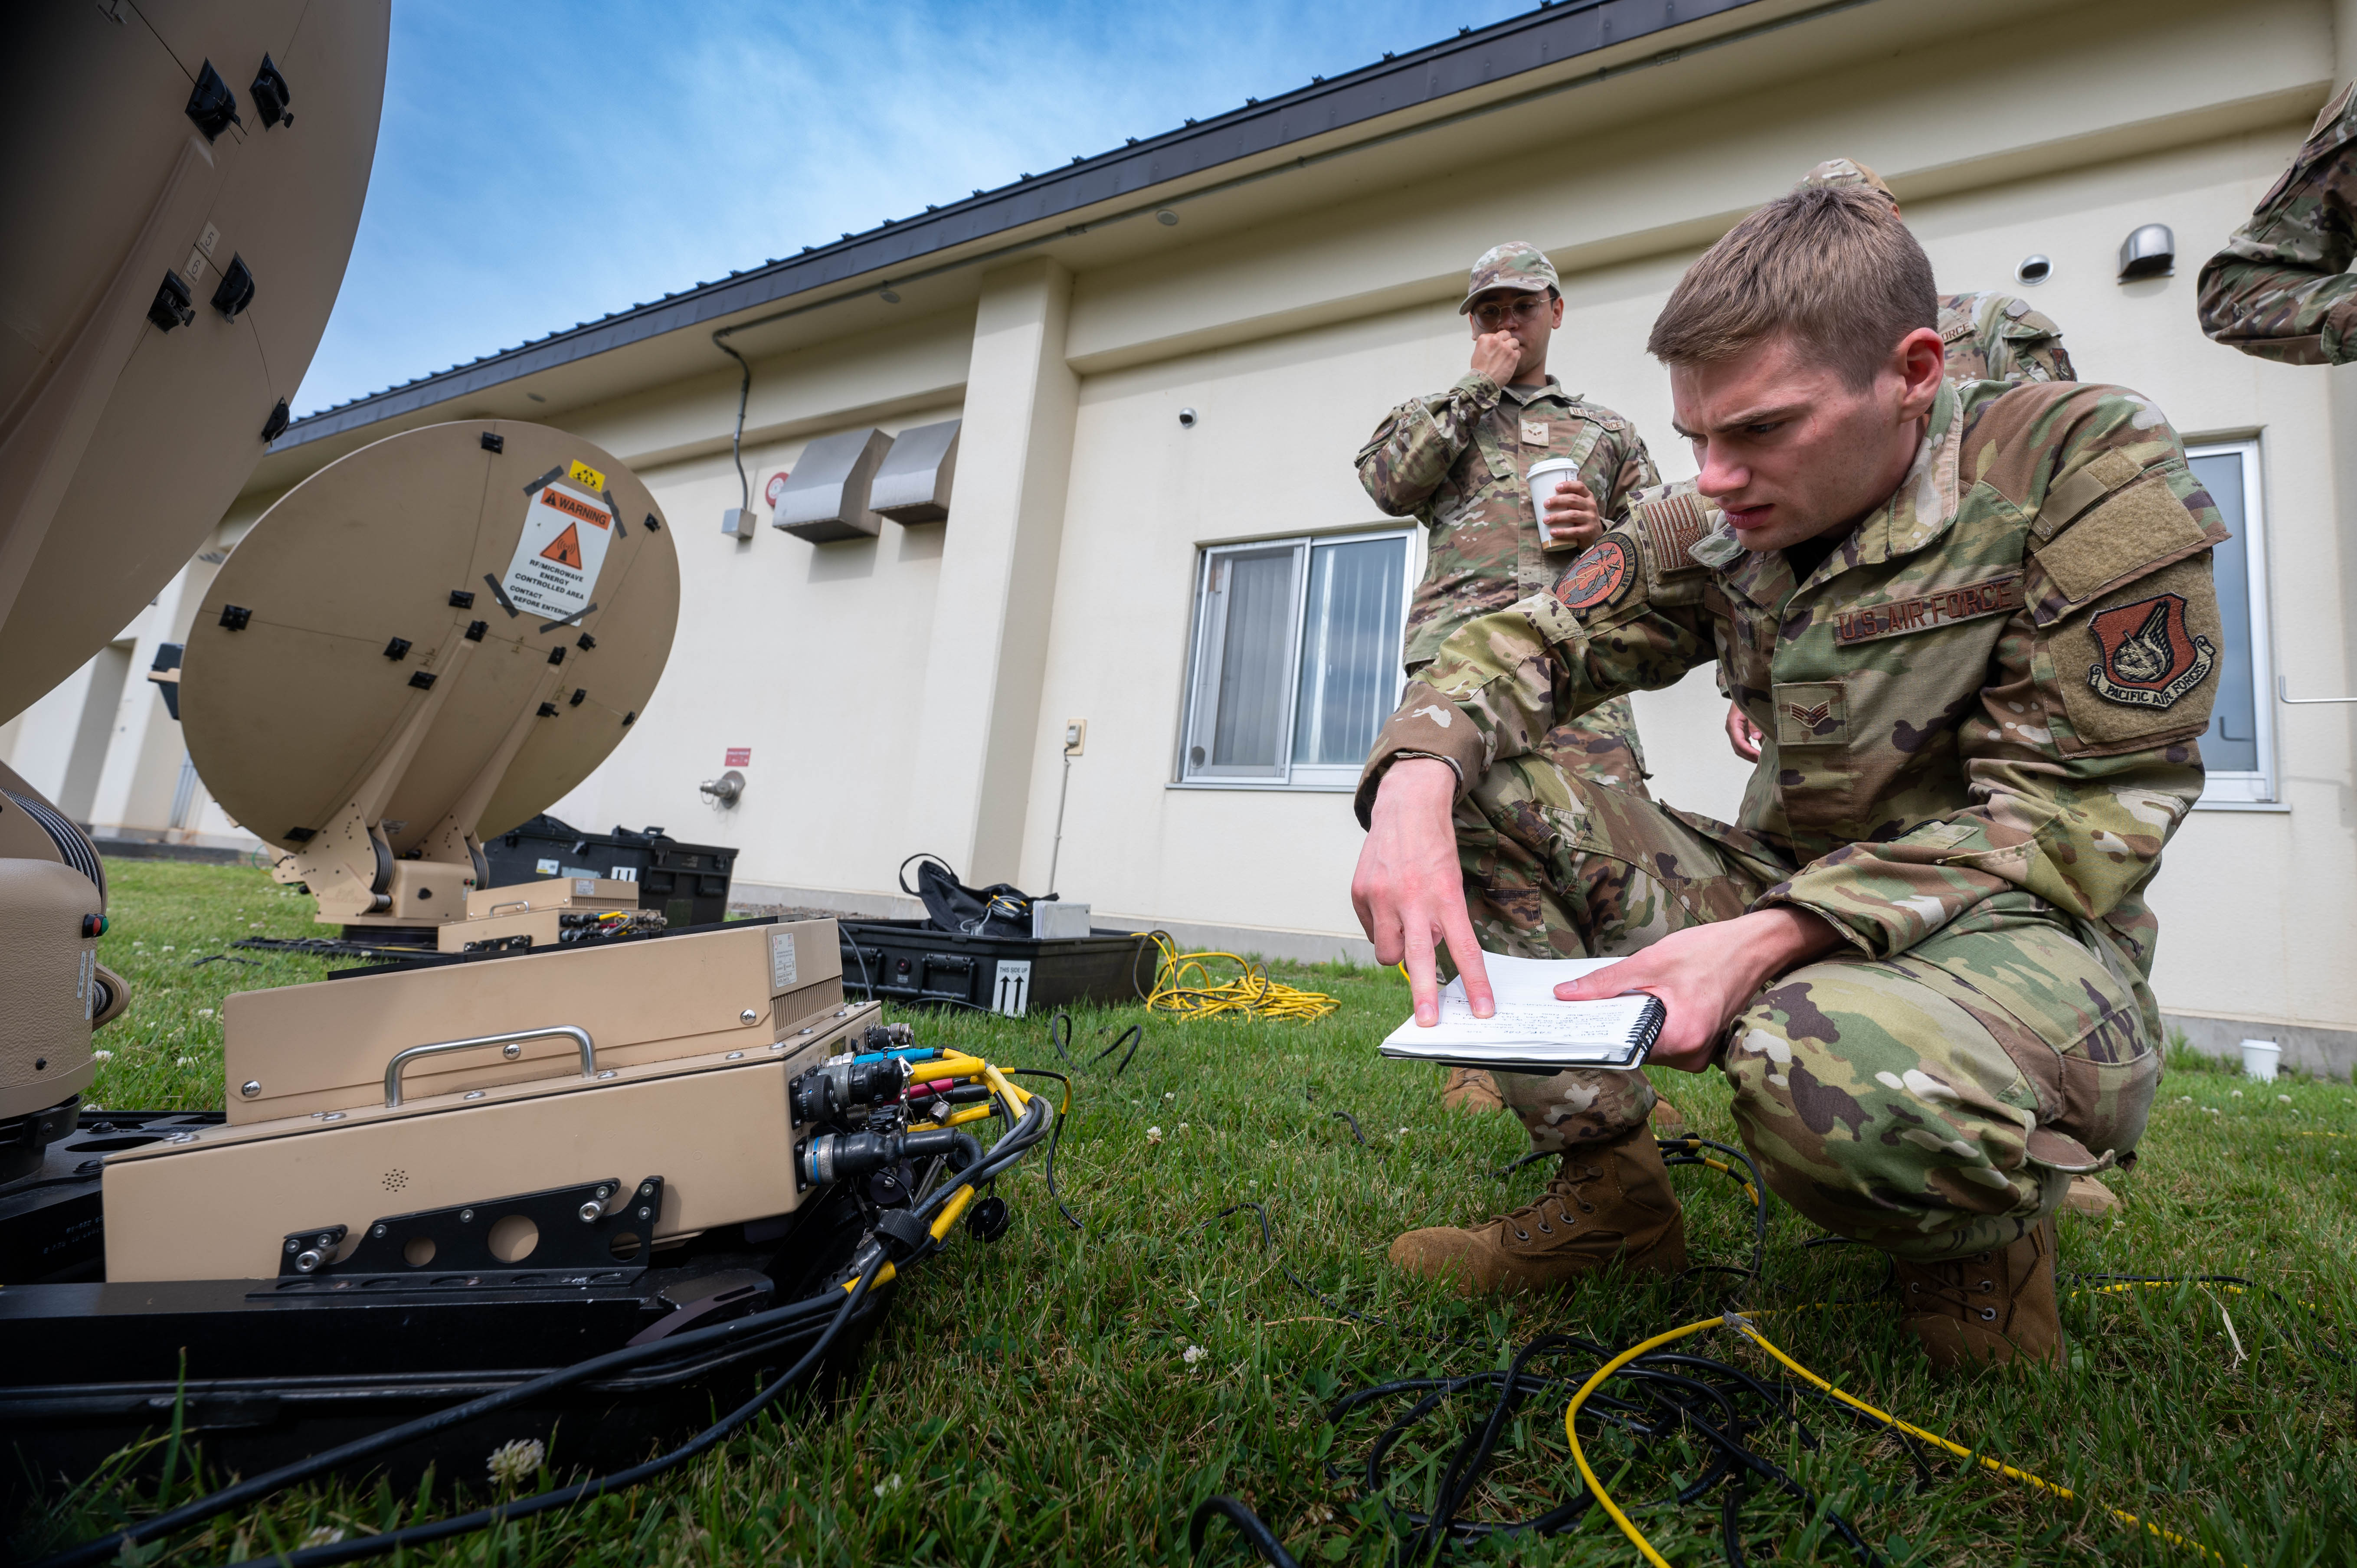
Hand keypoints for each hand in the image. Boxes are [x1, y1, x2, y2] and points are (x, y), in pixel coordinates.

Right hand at [1351, 758, 1493, 1025]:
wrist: (1405, 805)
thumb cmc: (1434, 847)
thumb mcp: (1451, 881)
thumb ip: (1442, 919)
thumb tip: (1425, 957)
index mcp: (1444, 896)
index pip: (1464, 949)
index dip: (1476, 985)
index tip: (1483, 1012)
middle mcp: (1412, 898)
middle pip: (1418, 960)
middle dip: (1424, 997)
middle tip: (1428, 1024)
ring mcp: (1381, 897)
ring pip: (1388, 952)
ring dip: (1398, 950)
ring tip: (1404, 925)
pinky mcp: (1360, 894)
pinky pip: (1372, 931)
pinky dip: (1381, 927)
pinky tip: (1388, 903)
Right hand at [1470, 330, 1522, 385]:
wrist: (1483, 381)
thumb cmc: (1479, 369)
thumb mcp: (1477, 352)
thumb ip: (1486, 344)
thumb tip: (1493, 343)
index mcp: (1484, 338)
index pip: (1496, 334)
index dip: (1498, 341)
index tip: (1496, 347)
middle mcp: (1495, 340)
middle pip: (1507, 334)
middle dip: (1506, 341)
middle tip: (1504, 349)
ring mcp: (1505, 347)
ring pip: (1515, 342)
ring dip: (1512, 348)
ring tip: (1507, 356)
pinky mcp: (1513, 355)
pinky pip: (1518, 352)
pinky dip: (1515, 357)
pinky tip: (1509, 363)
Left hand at [1540, 476, 1600, 548]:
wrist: (1595, 534)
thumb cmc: (1581, 517)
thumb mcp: (1580, 506)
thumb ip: (1568, 501)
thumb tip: (1544, 498)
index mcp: (1588, 496)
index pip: (1580, 486)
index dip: (1568, 485)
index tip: (1556, 487)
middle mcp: (1591, 505)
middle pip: (1573, 499)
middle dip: (1557, 501)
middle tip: (1545, 504)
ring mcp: (1590, 518)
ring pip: (1572, 515)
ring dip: (1557, 517)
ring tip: (1545, 519)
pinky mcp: (1588, 531)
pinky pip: (1574, 531)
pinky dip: (1562, 532)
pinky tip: (1553, 532)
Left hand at [1551, 907, 1843, 1070]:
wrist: (1755, 947)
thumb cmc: (1709, 951)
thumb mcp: (1650, 961)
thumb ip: (1606, 983)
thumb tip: (1566, 995)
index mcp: (1681, 1037)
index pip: (1623, 1049)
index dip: (1594, 1036)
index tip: (1569, 1026)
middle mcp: (1692, 1055)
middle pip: (1634, 1049)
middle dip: (1611, 1028)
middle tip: (1583, 1008)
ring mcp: (1699, 1054)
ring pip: (1649, 1046)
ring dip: (1632, 1025)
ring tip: (1618, 999)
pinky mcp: (1702, 1046)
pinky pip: (1665, 1041)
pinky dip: (1651, 1023)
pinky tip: (1643, 1002)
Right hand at [1725, 701, 1763, 761]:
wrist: (1743, 689)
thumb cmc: (1747, 696)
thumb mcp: (1752, 709)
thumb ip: (1754, 723)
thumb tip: (1756, 738)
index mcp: (1733, 723)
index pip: (1739, 742)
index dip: (1749, 751)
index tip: (1759, 756)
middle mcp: (1731, 728)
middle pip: (1738, 748)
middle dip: (1749, 756)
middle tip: (1762, 761)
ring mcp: (1734, 730)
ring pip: (1739, 747)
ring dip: (1749, 754)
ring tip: (1761, 759)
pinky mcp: (1739, 730)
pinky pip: (1743, 743)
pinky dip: (1750, 749)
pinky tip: (1759, 752)